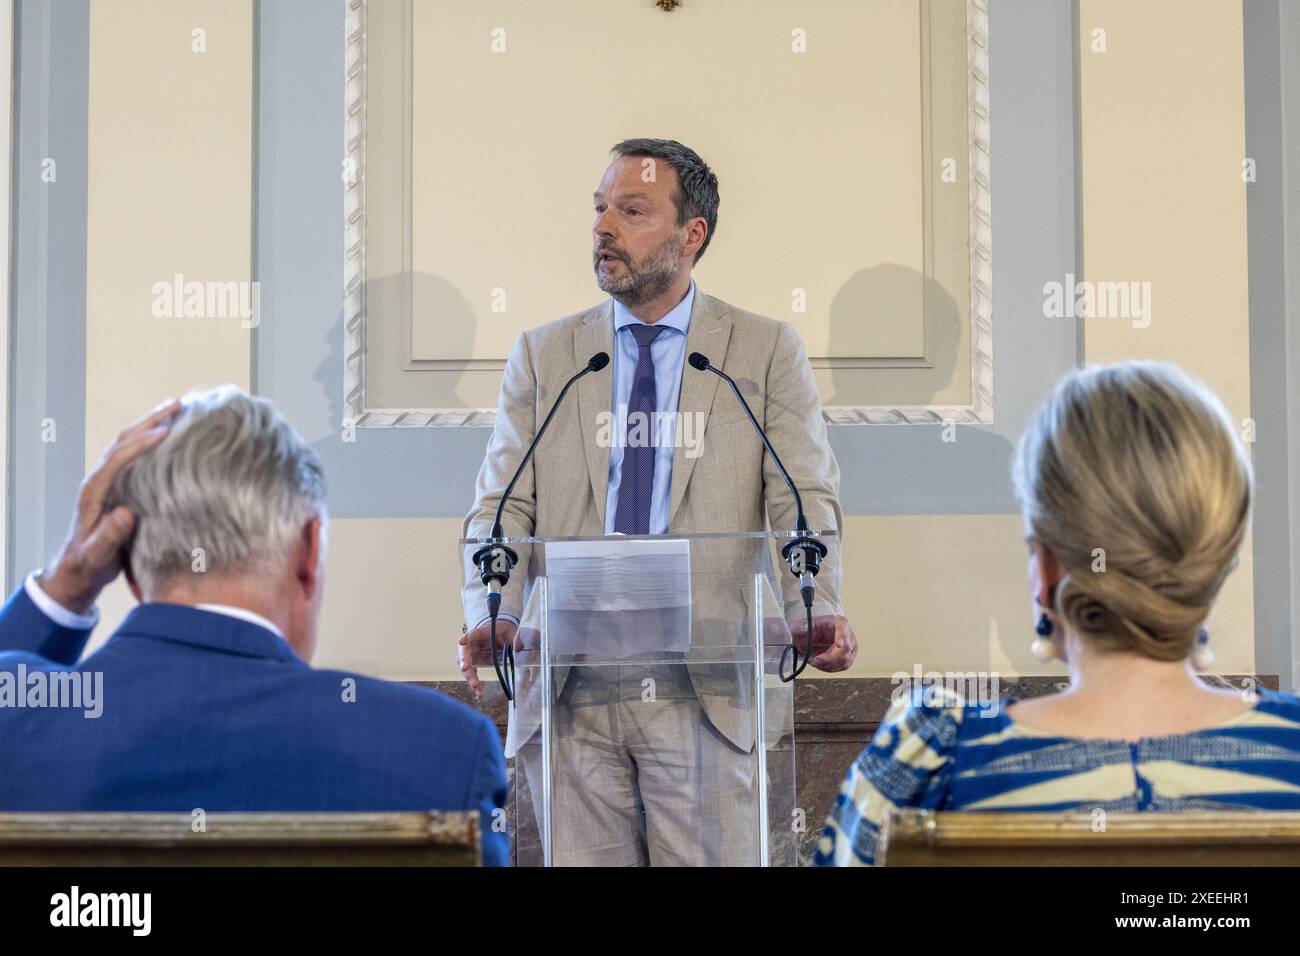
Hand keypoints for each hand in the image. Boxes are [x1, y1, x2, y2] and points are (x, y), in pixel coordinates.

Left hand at [42, 398, 182, 613]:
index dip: (141, 444)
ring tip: (177, 408)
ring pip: (128, 442)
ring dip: (150, 422)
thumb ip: (109, 536)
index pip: (118, 458)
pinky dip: (150, 436)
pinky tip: (168, 433)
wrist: (79, 568)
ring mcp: (107, 479)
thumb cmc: (90, 563)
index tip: (165, 431)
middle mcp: (99, 479)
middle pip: (123, 440)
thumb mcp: (98, 555)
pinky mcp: (117, 483)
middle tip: (177, 404)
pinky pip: (133, 452)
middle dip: (150, 420)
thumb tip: (124, 514)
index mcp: (94, 491)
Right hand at [458, 618, 518, 699]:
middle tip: (466, 670)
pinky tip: (478, 692)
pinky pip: (471, 674)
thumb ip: (514, 639)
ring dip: (469, 678)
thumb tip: (518, 647)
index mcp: (481, 633)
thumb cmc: (502, 630)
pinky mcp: (473, 664)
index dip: (466, 638)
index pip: (472, 634)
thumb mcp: (510, 632)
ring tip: (476, 688)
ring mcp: (471, 655)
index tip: (461, 641)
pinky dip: (474, 683)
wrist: (498, 633)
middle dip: (465, 662)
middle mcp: (472, 644)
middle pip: (465, 653)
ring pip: (465, 666)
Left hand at [789, 614, 857, 672]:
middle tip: (815, 660)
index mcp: (840, 622)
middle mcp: (848, 634)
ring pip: (845, 660)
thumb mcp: (807, 624)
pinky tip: (821, 665)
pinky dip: (830, 668)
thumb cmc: (815, 628)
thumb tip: (804, 628)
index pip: (843, 627)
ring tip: (815, 662)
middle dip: (829, 657)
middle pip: (846, 648)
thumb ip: (803, 625)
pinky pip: (842, 666)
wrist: (816, 635)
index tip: (838, 645)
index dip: (842, 636)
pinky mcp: (849, 657)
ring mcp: (850, 647)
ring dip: (828, 664)